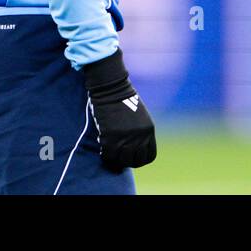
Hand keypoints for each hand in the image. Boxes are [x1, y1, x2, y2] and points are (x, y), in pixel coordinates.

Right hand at [81, 48, 156, 170]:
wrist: (111, 88)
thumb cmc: (124, 100)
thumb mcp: (140, 117)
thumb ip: (141, 133)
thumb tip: (136, 149)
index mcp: (149, 131)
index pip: (149, 156)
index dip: (139, 159)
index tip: (131, 156)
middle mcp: (140, 137)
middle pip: (135, 161)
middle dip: (126, 160)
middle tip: (118, 154)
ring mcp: (125, 138)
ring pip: (121, 161)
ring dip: (114, 158)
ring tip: (109, 150)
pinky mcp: (111, 137)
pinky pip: (108, 155)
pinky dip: (104, 153)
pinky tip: (102, 144)